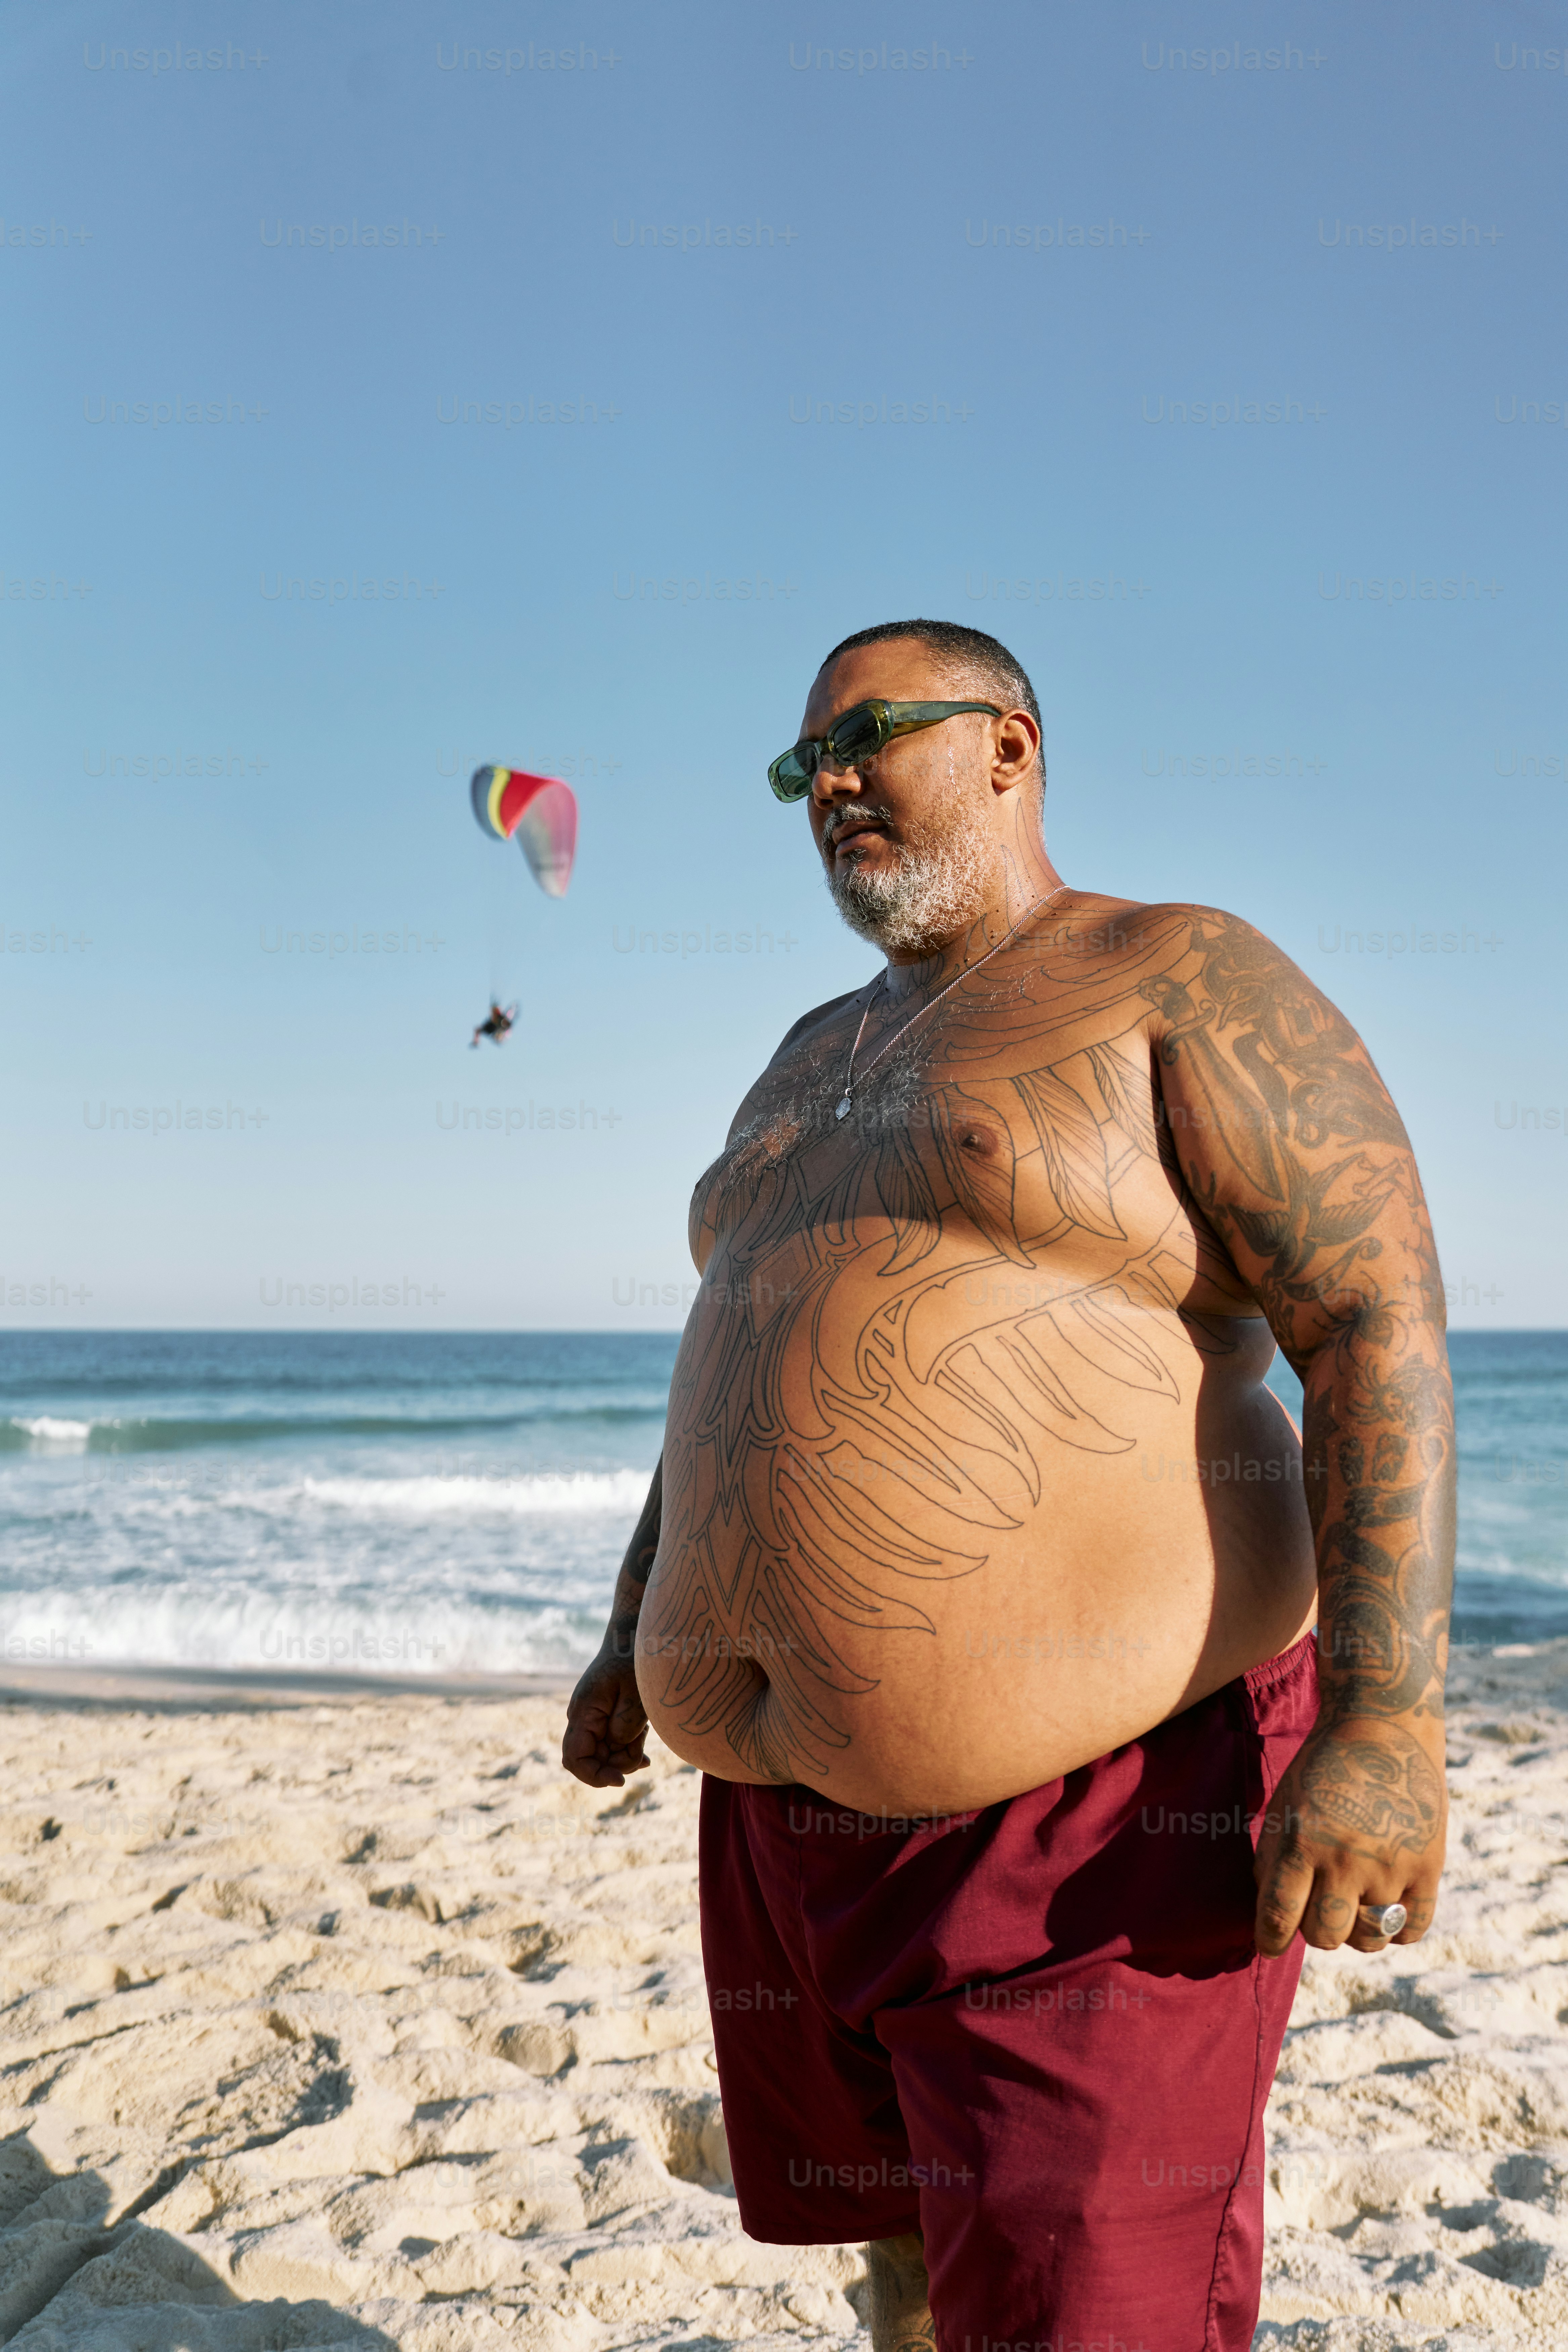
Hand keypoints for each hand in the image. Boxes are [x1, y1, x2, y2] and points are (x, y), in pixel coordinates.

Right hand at [561, 1642, 650, 1788]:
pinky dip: (626, 1750)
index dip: (594, 1776)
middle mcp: (582, 1718)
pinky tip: (643, 1755)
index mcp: (583, 1712)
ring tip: (644, 1730)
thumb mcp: (636, 1693)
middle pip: (592, 1760)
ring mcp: (591, 1718)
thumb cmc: (634, 1660)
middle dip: (617, 1764)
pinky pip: (610, 1744)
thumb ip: (625, 1725)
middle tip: (644, 1753)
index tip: (621, 1780)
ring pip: (604, 1754)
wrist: (631, 1637)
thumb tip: (617, 1747)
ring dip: (626, 1753)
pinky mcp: (603, 1718)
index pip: (574, 1758)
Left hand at [1253, 1712, 1445, 1955]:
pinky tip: (1386, 1904)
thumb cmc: (1323, 1769)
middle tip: (1318, 1908)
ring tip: (1353, 1902)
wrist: (1383, 1727)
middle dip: (1315, 1930)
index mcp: (1302, 1841)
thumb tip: (1272, 1918)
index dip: (1269, 1941)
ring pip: (1368, 1938)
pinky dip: (1397, 1928)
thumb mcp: (1284, 1806)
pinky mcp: (1428, 1866)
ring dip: (1356, 1930)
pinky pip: (1412, 1928)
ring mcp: (1391, 1866)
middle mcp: (1345, 1859)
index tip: (1269, 1944)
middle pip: (1324, 1937)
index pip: (1279, 1917)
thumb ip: (1273, 1862)